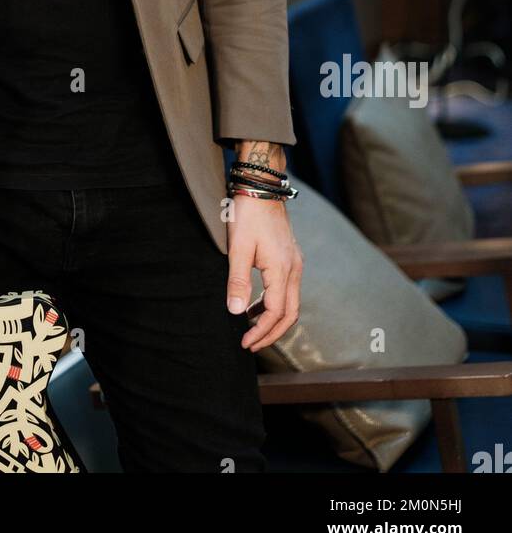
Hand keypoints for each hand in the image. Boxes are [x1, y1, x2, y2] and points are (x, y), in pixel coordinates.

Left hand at [225, 196, 302, 351]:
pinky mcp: (290, 257)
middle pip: (290, 314)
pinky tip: (256, 304)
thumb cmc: (248, 214)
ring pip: (291, 303)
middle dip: (271, 333)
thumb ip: (238, 282)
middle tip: (251, 345)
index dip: (261, 332)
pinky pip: (287, 290)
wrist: (261, 187)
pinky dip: (274, 303)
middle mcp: (294, 269)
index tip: (245, 343)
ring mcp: (295, 263)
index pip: (276, 313)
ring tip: (250, 327)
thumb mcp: (237, 248)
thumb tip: (236, 313)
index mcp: (282, 270)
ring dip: (273, 319)